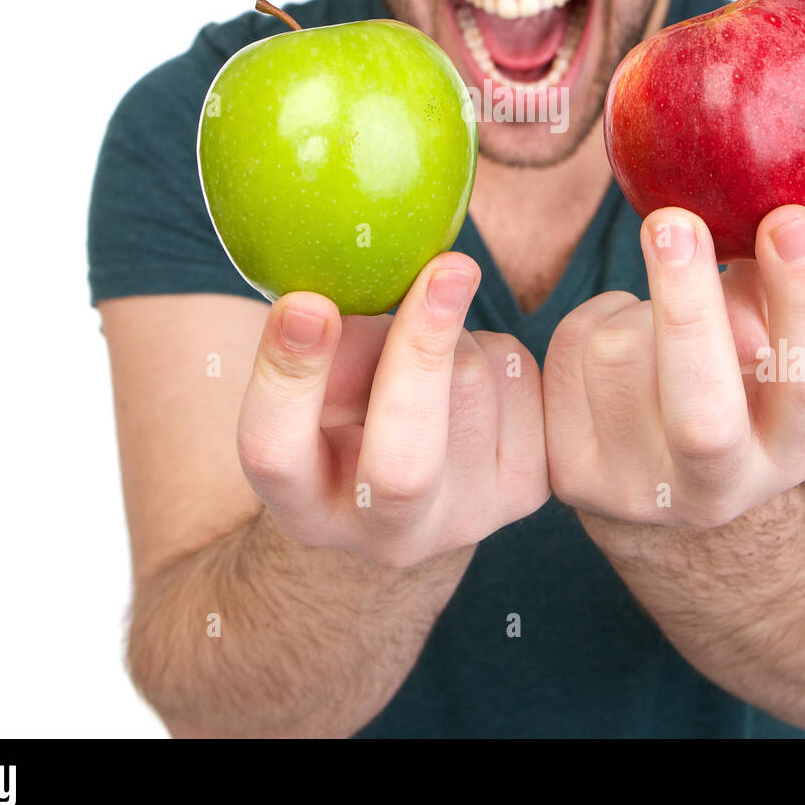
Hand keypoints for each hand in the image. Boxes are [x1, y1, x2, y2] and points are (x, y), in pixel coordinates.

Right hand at [236, 252, 548, 567]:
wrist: (423, 464)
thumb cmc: (349, 401)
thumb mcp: (315, 377)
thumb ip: (321, 346)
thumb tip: (329, 309)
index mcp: (305, 510)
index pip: (274, 452)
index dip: (288, 379)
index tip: (306, 303)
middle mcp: (386, 538)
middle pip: (404, 463)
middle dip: (422, 353)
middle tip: (447, 266)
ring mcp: (467, 521)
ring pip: (472, 386)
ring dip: (453, 333)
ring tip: (427, 341)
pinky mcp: (529, 489)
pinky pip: (519, 377)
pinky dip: (493, 345)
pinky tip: (469, 369)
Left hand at [542, 205, 804, 528]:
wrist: (655, 484)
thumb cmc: (726, 387)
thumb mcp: (770, 353)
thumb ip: (770, 291)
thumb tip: (755, 219)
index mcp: (787, 452)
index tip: (789, 219)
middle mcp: (714, 490)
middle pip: (700, 410)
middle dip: (687, 306)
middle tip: (676, 221)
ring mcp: (630, 490)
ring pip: (616, 350)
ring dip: (632, 307)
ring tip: (649, 323)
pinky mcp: (564, 472)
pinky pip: (564, 351)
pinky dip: (588, 321)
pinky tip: (606, 348)